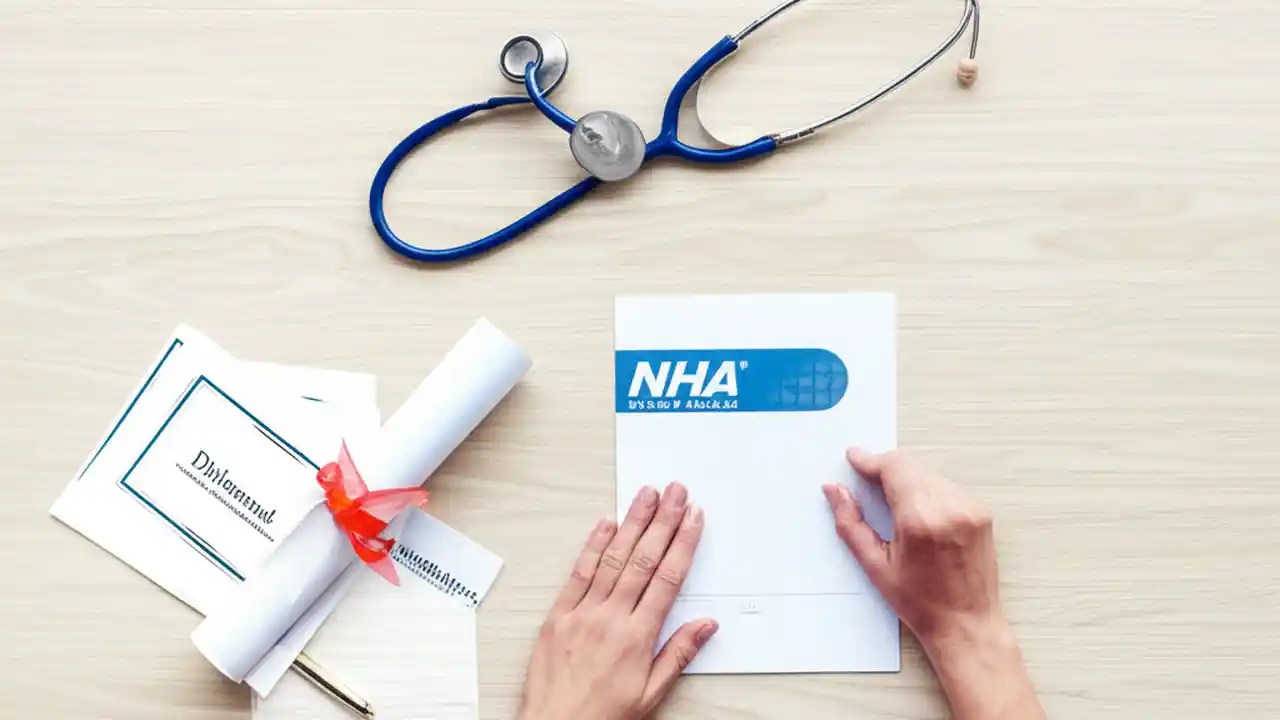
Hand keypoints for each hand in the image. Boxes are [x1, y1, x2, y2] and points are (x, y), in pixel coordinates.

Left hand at [520, 483, 715, 719]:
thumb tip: (706, 624)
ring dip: (632, 522)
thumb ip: (678, 654)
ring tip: (647, 495)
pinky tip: (605, 523)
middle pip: (644, 558)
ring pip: (613, 558)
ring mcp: (582, 612)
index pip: (668, 578)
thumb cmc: (602, 717)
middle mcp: (610, 618)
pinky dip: (593, 545)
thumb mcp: (651, 693)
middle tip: (676, 492)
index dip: (684, 543)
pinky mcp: (558, 615)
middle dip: (663, 521)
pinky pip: (579, 572)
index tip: (695, 518)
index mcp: (637, 637)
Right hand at [823, 448, 1044, 719]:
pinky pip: (947, 487)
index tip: (855, 458)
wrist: (967, 625)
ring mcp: (970, 509)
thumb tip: (835, 491)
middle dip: (886, 468)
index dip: (870, 459)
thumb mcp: (876, 567)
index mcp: (919, 521)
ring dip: (907, 478)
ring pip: (928, 473)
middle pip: (910, 465)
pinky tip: (918, 512)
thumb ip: (851, 523)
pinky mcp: (981, 513)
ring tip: (892, 502)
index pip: (893, 467)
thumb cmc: (922, 604)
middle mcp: (949, 508)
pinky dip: (927, 490)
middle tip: (866, 479)